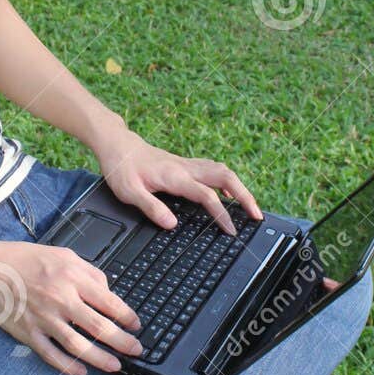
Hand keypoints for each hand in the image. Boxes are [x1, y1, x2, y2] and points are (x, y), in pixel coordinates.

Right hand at [0, 239, 144, 374]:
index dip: (127, 317)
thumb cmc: (24, 259)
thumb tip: (108, 291)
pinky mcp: (27, 332)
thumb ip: (89, 272)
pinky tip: (82, 371)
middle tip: (136, 350)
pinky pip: (50, 354)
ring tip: (116, 366)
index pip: (110, 302)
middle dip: (122, 342)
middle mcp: (60, 299)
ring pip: (77, 346)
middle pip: (99, 327)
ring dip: (100, 359)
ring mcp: (43, 318)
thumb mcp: (63, 254)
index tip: (136, 325)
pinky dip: (67, 366)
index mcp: (71, 277)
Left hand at [93, 124, 261, 235]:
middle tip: (257, 215)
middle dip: (245, 195)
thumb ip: (151, 208)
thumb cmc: (121, 168)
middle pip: (225, 177)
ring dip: (240, 187)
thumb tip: (172, 224)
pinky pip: (213, 169)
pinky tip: (229, 193)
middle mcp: (185, 168)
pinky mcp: (185, 164)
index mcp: (174, 176)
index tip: (231, 230)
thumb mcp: (129, 192)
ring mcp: (187, 164)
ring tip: (250, 206)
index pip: (206, 196)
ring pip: (222, 171)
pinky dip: (227, 181)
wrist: (116, 144)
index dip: (221, 214)